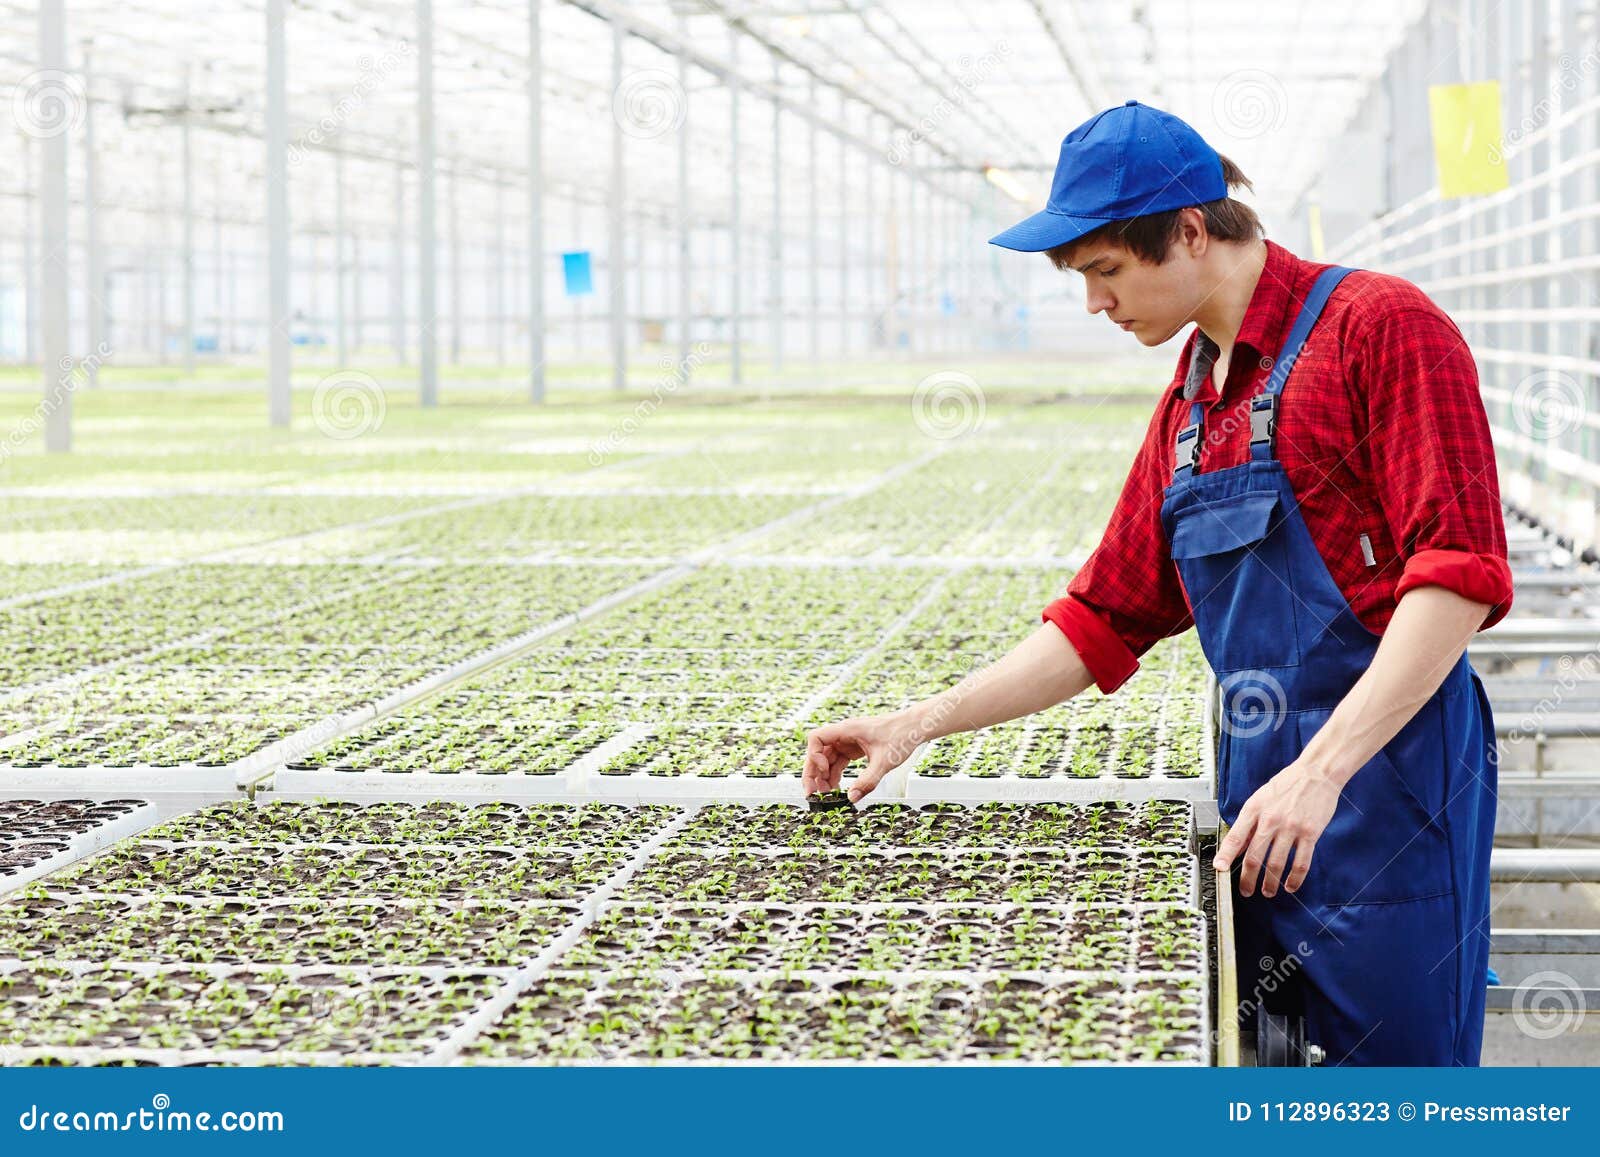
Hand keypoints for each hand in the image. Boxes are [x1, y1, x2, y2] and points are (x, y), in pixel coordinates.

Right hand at [802, 711, 925, 802]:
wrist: (916, 727)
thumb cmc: (902, 735)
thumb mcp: (884, 762)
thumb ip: (867, 781)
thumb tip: (852, 798)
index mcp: (847, 730)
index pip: (816, 738)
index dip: (814, 756)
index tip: (822, 771)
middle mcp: (845, 734)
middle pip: (818, 752)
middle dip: (814, 773)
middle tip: (814, 793)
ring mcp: (849, 741)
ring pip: (828, 759)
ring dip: (825, 776)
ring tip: (827, 795)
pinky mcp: (856, 748)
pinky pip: (839, 762)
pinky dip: (836, 774)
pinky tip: (837, 788)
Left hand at [1212, 760, 1343, 897]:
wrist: (1316, 773)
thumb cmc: (1286, 785)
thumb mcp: (1260, 798)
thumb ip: (1249, 822)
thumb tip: (1237, 845)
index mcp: (1254, 809)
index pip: (1235, 837)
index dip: (1225, 855)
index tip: (1219, 869)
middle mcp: (1270, 820)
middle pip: (1254, 856)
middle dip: (1247, 879)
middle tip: (1245, 891)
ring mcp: (1291, 827)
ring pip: (1276, 864)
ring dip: (1270, 883)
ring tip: (1267, 892)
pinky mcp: (1310, 833)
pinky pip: (1301, 863)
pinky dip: (1294, 879)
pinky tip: (1290, 886)